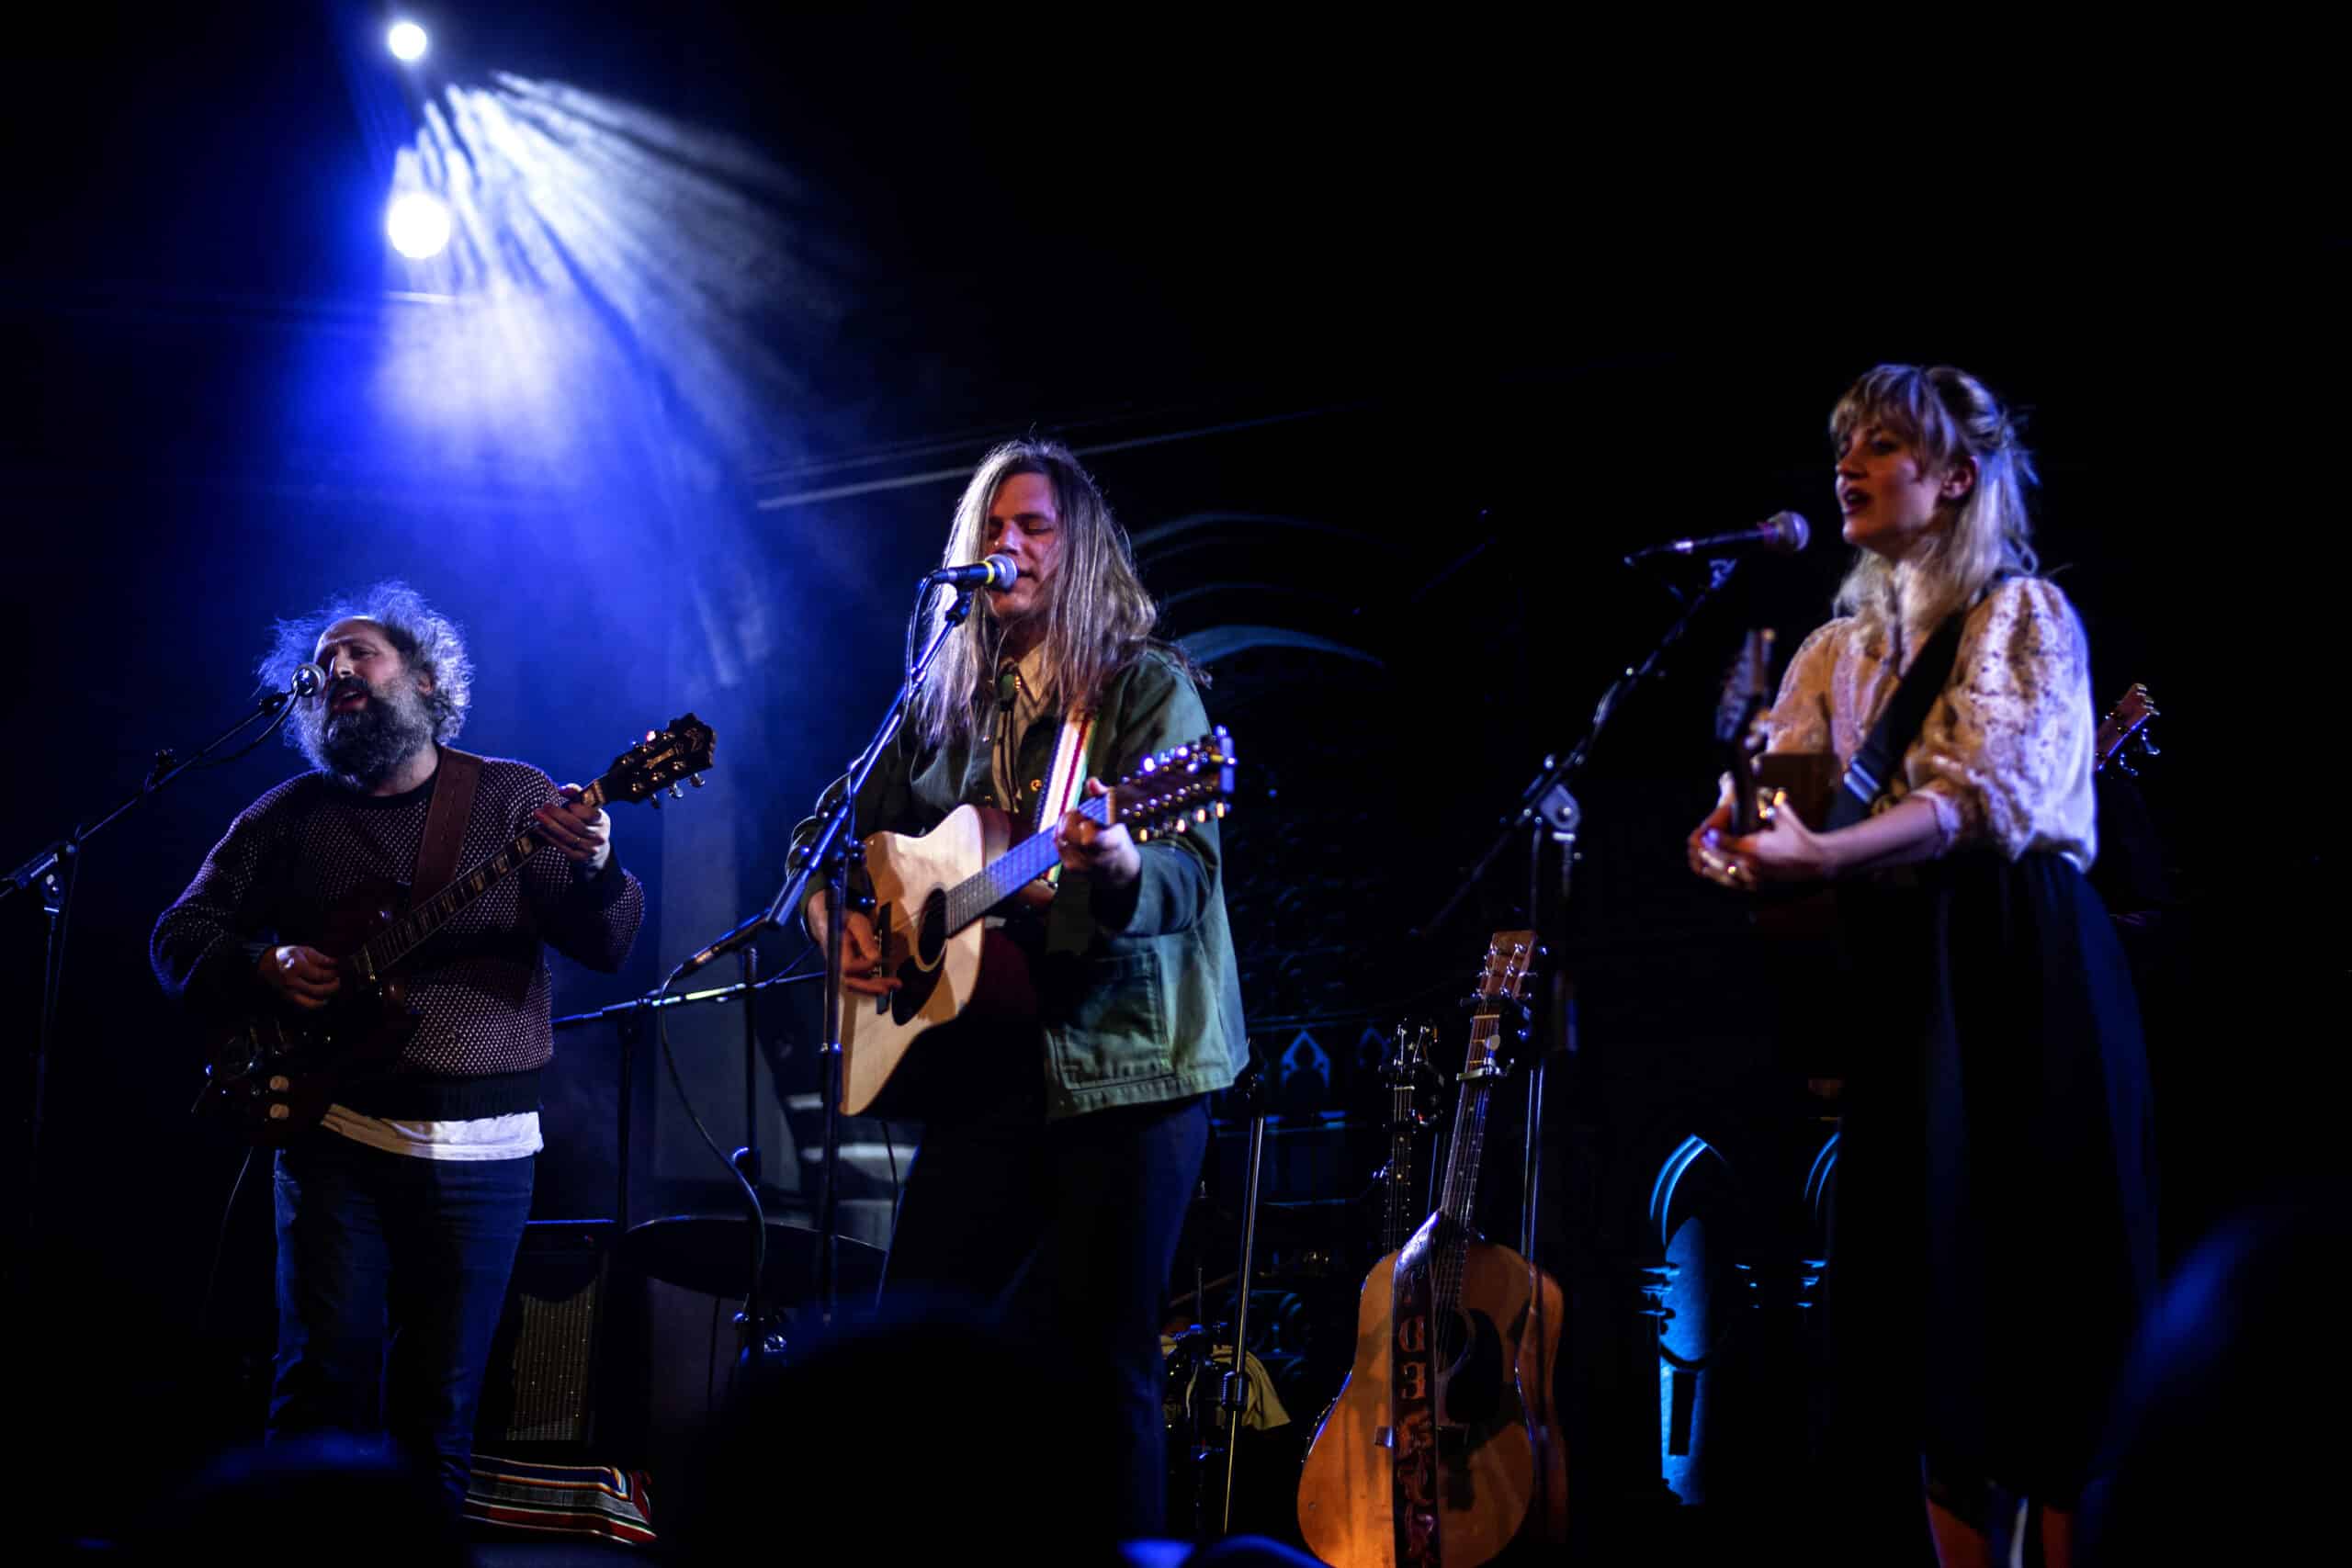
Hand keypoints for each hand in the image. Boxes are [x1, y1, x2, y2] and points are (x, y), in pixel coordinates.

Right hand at [258, 944, 340, 1009]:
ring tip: (331, 991)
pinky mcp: (288, 998)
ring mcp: (289, 992)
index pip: (320, 975)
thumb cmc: (288, 955)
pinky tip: (322, 999)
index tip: (337, 972)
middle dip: (332, 987)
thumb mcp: (304, 950)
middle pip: (317, 990)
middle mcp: (292, 981)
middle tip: (338, 982)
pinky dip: (315, 1005)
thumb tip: (335, 963)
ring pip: (311, 1003)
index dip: (332, 974)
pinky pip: (304, 1006)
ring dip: (325, 999)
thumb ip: (320, 957)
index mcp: (296, 967)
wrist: (268, 963)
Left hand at [535, 786, 611, 874]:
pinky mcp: (579, 858)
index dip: (579, 809)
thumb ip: (576, 795)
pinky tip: (540, 830)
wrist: (597, 850)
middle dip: (558, 815)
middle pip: (576, 825)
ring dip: (550, 826)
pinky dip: (549, 838)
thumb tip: (562, 789)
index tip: (567, 803)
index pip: (591, 815)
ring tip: (539, 816)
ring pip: (567, 836)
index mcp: (602, 821)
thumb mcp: (587, 808)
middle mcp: (599, 836)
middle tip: (544, 807)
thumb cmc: (588, 823)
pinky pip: (562, 847)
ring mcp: (590, 849)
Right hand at [804, 896, 897, 996]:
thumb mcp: (858, 924)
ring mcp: (840, 969)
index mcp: (835, 950)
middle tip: (892, 986)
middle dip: (872, 986)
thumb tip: (876, 960)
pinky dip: (873, 985)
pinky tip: (888, 983)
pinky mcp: (848, 971)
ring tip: (896, 985)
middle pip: (851, 982)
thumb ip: (866, 941)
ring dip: (876, 988)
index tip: (878, 959)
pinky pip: (859, 982)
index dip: (863, 966)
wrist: (830, 921)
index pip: (847, 967)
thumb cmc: (845, 920)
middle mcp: (835, 964)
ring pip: (856, 985)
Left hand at [1055, 778, 1141, 889]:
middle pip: (1069, 834)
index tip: (1081, 813)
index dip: (1080, 822)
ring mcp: (1082, 864)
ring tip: (1073, 820)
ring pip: (1061, 839)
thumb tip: (1091, 781)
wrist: (1120, 868)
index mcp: (1110, 843)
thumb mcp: (1116, 815)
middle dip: (1068, 819)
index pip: (1089, 836)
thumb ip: (1103, 796)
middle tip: (1075, 812)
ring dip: (1063, 825)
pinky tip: (1069, 831)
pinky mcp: (1073, 868)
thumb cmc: (1116, 836)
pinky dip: (1060, 836)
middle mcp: (1095, 857)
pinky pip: (1058, 847)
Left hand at [1690, 791, 1837, 889]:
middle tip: (1698, 843)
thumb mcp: (1785, 817)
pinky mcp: (1757, 883)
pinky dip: (1720, 877)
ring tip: (1701, 857)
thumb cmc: (1799, 837)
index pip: (1724, 842)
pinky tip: (1712, 872)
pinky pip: (1732, 882)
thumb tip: (1765, 790)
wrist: (1815, 861)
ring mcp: (1753, 876)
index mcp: (1754, 847)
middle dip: (1707, 851)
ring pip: (1723, 872)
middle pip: (1719, 858)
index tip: (1706, 831)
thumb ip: (1773, 803)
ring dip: (1711, 864)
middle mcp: (1751, 864)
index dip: (1713, 837)